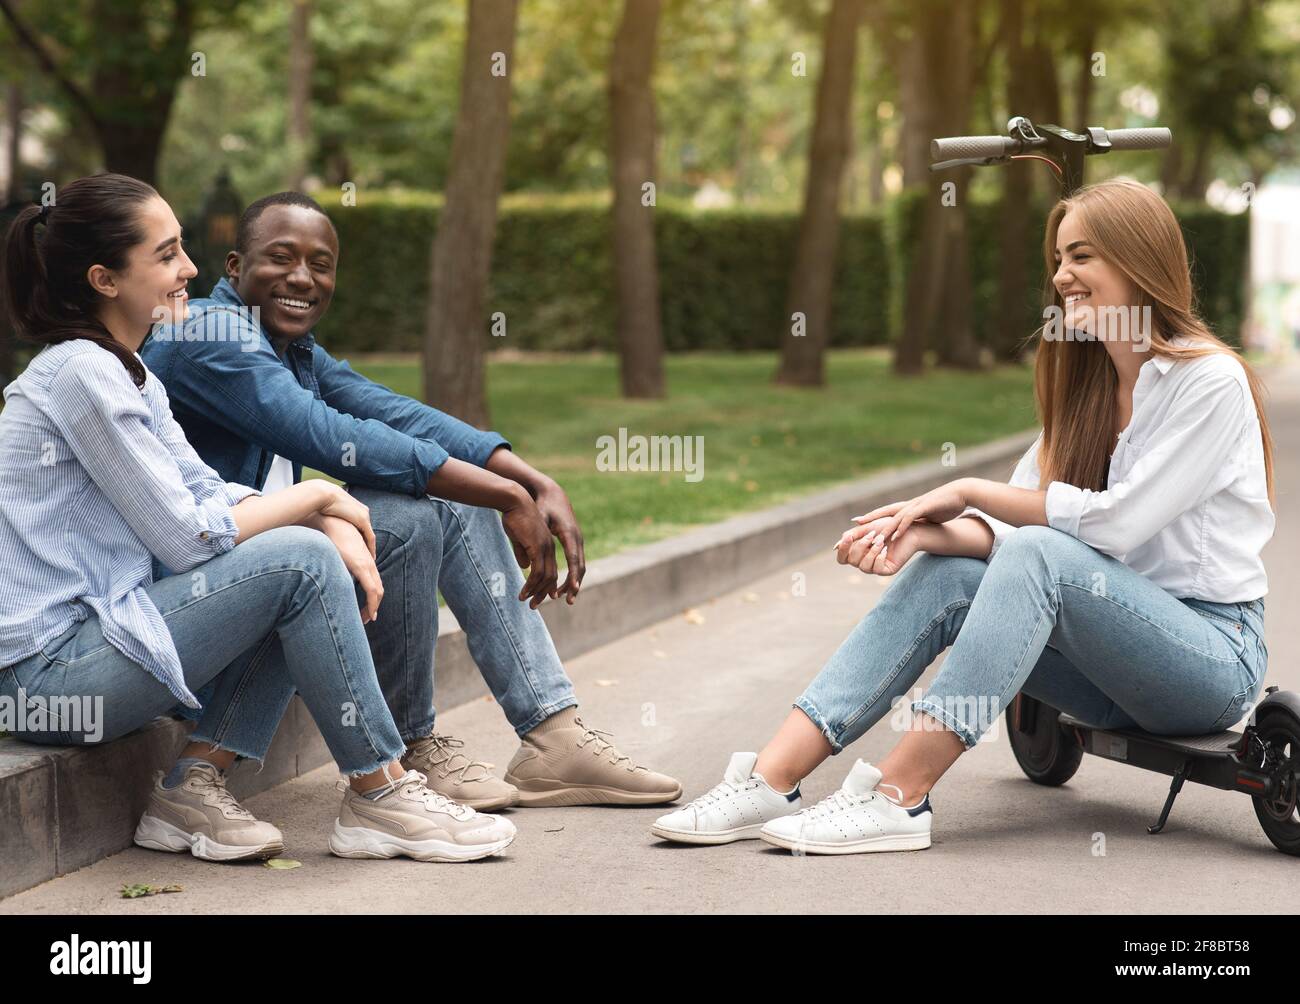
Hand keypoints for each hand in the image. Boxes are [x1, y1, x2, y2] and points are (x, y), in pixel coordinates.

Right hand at [314, 515, 383, 622]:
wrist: (328, 518)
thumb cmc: (327, 533)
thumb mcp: (332, 552)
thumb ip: (334, 562)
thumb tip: (324, 572)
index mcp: (362, 559)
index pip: (372, 582)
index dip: (371, 598)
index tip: (364, 610)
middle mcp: (367, 561)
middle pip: (378, 589)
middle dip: (373, 606)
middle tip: (365, 618)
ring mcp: (366, 563)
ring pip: (377, 591)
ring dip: (373, 607)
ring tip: (365, 619)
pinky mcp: (361, 565)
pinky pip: (372, 589)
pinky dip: (373, 603)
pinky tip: (369, 614)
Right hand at [315, 483, 375, 558]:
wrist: (324, 495)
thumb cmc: (321, 502)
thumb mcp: (328, 511)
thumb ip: (331, 518)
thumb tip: (324, 525)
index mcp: (357, 508)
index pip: (362, 527)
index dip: (361, 539)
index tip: (361, 549)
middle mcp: (364, 512)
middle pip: (367, 532)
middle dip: (367, 545)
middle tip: (368, 557)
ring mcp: (364, 516)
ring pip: (370, 536)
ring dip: (370, 548)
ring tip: (370, 560)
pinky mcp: (363, 521)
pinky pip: (370, 537)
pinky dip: (371, 548)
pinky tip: (371, 557)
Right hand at [500, 489, 557, 608]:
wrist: (514, 500)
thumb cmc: (513, 515)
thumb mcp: (518, 537)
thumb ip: (523, 552)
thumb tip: (525, 567)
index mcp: (546, 544)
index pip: (551, 569)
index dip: (547, 585)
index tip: (541, 597)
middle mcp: (549, 547)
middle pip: (552, 577)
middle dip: (544, 593)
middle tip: (534, 605)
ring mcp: (545, 548)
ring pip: (546, 578)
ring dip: (537, 592)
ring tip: (528, 602)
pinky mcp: (539, 548)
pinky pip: (538, 573)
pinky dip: (531, 586)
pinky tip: (523, 593)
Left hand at [533, 479, 586, 604]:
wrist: (552, 492)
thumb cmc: (542, 505)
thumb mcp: (536, 522)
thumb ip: (531, 542)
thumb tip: (526, 567)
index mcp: (568, 534)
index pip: (574, 559)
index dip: (573, 576)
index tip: (572, 590)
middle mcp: (577, 538)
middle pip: (580, 567)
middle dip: (573, 585)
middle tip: (567, 601)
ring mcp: (577, 540)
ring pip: (579, 566)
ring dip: (572, 582)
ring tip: (562, 597)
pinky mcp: (574, 541)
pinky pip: (576, 561)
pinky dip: (571, 574)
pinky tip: (561, 585)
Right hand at [834, 517, 924, 575]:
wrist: (909, 529)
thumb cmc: (889, 526)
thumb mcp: (868, 528)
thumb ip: (853, 535)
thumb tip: (835, 545)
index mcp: (857, 551)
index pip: (842, 557)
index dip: (843, 549)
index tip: (849, 537)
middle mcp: (864, 560)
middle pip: (851, 561)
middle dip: (860, 546)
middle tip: (873, 534)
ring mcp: (874, 566)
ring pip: (863, 567)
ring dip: (871, 551)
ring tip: (881, 540)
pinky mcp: (886, 570)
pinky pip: (876, 569)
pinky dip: (879, 558)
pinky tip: (886, 549)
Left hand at [854, 479, 972, 543]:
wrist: (961, 493)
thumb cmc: (945, 505)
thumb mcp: (927, 516)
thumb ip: (917, 521)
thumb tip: (909, 530)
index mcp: (908, 508)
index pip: (885, 513)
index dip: (870, 519)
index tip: (856, 524)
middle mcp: (908, 505)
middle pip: (884, 513)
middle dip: (869, 520)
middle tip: (853, 528)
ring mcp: (916, 505)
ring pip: (895, 517)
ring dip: (883, 528)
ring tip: (871, 538)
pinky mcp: (925, 507)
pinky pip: (910, 518)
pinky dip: (901, 527)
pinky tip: (894, 536)